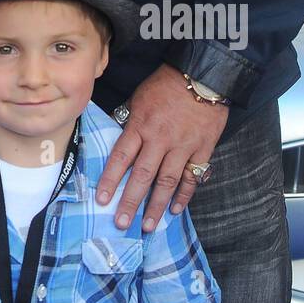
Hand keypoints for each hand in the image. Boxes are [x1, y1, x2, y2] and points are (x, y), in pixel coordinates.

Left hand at [97, 64, 228, 232]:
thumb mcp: (139, 97)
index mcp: (141, 125)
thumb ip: (128, 120)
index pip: (121, 157)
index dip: (110, 180)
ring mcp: (183, 146)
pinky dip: (184, 195)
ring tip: (148, 225)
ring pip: (167, 181)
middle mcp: (160, 139)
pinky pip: (192, 177)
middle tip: (121, 223)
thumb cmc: (165, 85)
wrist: (202, 76)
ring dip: (156, 206)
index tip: (101, 199)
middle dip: (130, 201)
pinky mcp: (202, 150)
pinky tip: (175, 210)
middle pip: (143, 175)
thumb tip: (116, 140)